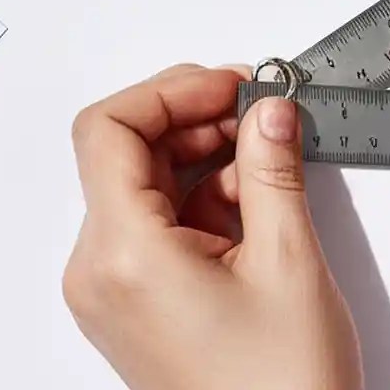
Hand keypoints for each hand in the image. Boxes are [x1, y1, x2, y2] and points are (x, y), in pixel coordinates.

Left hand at [63, 65, 362, 389]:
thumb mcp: (289, 262)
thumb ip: (272, 169)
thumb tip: (267, 110)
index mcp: (122, 256)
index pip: (109, 129)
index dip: (170, 91)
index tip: (229, 85)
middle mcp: (100, 272)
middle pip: (124, 153)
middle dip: (193, 120)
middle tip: (260, 109)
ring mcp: (113, 290)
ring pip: (142, 187)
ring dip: (200, 158)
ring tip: (268, 157)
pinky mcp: (134, 303)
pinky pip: (154, 225)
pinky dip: (199, 200)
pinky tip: (254, 198)